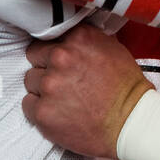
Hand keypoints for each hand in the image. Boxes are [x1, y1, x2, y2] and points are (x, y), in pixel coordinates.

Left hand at [22, 24, 152, 158]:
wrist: (131, 122)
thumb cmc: (126, 88)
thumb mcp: (112, 48)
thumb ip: (86, 40)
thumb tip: (70, 37)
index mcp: (78, 38)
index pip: (48, 37)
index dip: (55, 50)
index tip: (61, 60)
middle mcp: (61, 57)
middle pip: (35, 56)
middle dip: (46, 67)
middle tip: (63, 81)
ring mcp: (49, 85)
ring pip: (31, 80)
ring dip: (42, 88)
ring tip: (64, 98)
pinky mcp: (42, 111)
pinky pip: (28, 104)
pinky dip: (40, 109)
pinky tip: (59, 112)